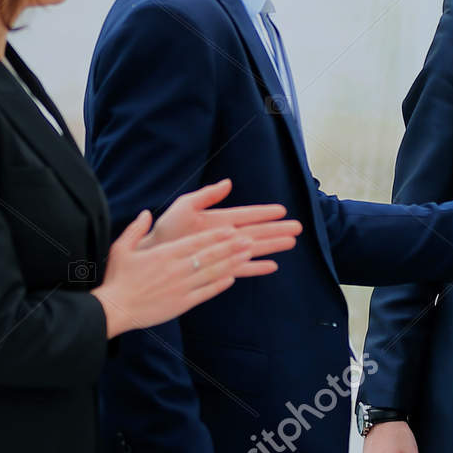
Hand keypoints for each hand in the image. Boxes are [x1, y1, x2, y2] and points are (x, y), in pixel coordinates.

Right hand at [91, 211, 266, 336]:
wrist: (114, 309)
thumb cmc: (117, 279)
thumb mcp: (122, 249)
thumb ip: (135, 229)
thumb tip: (146, 213)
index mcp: (164, 254)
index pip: (195, 241)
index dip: (216, 236)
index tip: (232, 229)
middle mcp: (176, 268)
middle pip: (209, 255)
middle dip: (231, 247)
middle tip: (249, 240)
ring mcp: (181, 286)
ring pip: (212, 272)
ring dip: (231, 263)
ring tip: (248, 256)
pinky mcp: (182, 303)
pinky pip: (205, 293)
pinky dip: (219, 285)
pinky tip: (232, 279)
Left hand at [143, 179, 301, 273]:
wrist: (154, 253)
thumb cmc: (166, 230)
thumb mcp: (184, 206)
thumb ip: (206, 195)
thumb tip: (228, 183)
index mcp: (219, 220)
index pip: (247, 215)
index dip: (264, 213)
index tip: (281, 210)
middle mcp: (225, 236)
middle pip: (257, 232)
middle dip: (277, 230)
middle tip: (298, 228)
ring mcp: (224, 252)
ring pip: (254, 249)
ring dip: (272, 246)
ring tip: (290, 243)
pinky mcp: (219, 267)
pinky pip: (241, 268)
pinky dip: (256, 267)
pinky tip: (271, 266)